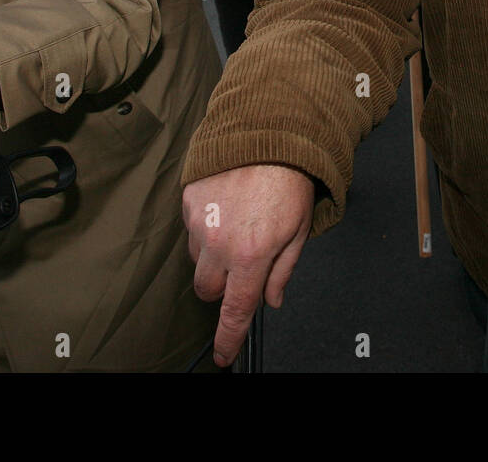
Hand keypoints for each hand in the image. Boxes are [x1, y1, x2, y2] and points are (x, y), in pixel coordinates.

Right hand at [182, 164, 314, 366]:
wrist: (268, 131)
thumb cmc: (289, 179)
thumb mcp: (298, 229)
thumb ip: (283, 270)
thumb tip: (271, 299)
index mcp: (252, 255)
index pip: (235, 310)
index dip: (228, 339)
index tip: (223, 356)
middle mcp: (220, 243)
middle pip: (208, 290)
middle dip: (223, 286)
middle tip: (242, 263)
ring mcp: (200, 221)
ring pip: (198, 260)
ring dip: (213, 254)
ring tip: (237, 224)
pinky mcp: (188, 200)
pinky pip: (191, 229)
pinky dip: (205, 226)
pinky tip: (226, 206)